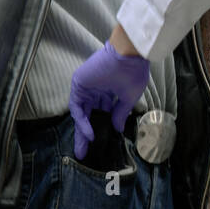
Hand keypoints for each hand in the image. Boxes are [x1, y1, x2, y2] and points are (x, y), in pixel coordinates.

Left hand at [68, 41, 149, 159]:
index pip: (101, 113)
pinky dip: (82, 121)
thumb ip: (120, 113)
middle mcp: (95, 89)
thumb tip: (117, 129)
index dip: (100, 128)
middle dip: (86, 135)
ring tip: (84, 149)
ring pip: (81, 114)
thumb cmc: (133, 72)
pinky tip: (89, 133)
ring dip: (82, 132)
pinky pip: (77, 107)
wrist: (128, 55)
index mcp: (108, 90)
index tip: (100, 144)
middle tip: (84, 153)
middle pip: (88, 116)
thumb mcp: (128, 98)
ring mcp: (86, 87)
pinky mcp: (79, 84)